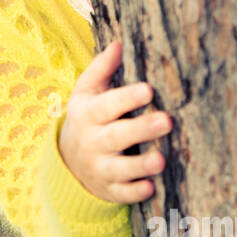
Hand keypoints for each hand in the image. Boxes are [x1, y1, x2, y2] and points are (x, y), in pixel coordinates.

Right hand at [58, 38, 171, 203]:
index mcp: (88, 114)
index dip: (126, 98)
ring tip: (160, 160)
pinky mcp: (109, 188)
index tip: (148, 89)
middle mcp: (92, 141)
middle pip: (116, 136)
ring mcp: (99, 167)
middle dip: (140, 129)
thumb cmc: (88, 117)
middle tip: (167, 120)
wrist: (69, 159)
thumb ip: (101, 68)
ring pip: (119, 168)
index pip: (106, 105)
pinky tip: (150, 188)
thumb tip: (119, 43)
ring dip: (139, 165)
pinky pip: (120, 193)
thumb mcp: (87, 92)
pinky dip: (133, 192)